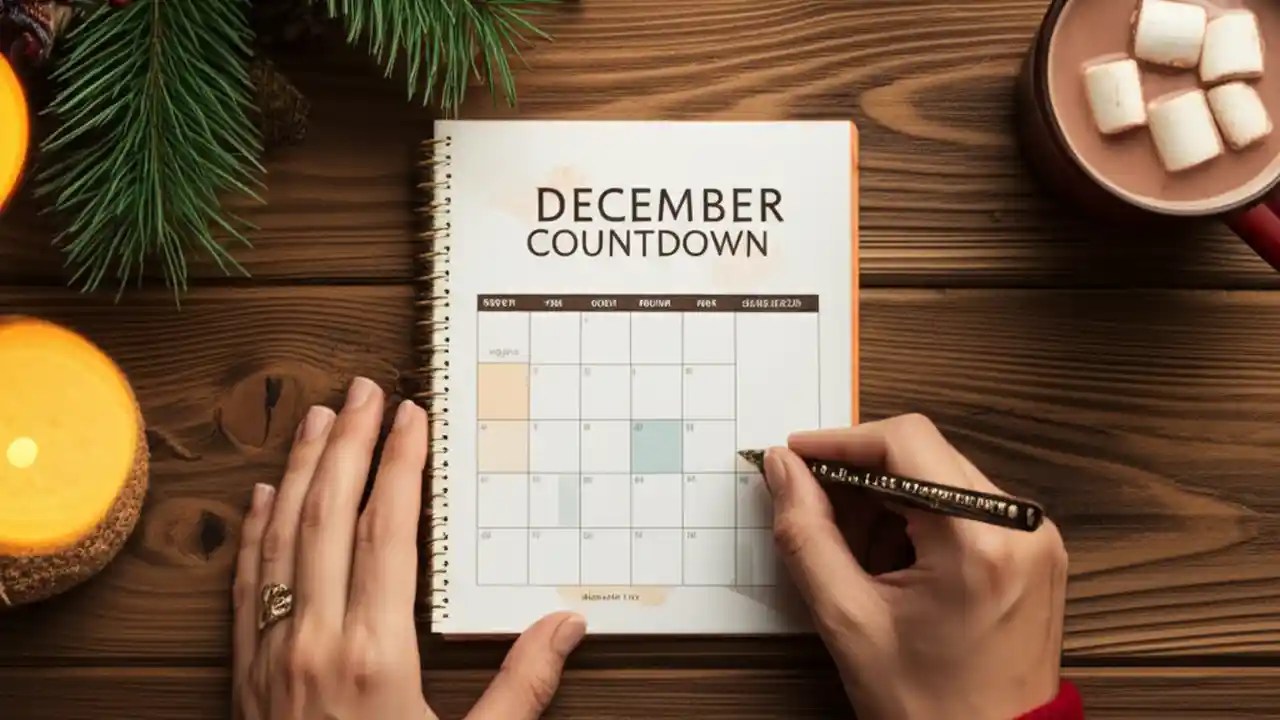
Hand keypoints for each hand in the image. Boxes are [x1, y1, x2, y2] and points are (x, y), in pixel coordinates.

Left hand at [232, 377, 586, 719]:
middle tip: (361, 391)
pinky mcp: (243, 676)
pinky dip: (251, 532)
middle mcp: (312, 640)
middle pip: (327, 515)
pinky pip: (243, 585)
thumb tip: (567, 627)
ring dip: (296, 471)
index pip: (388, 530)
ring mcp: (269, 655)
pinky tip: (260, 498)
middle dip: (345, 443)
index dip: (399, 464)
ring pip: (278, 538)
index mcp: (374, 654)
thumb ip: (522, 690)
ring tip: (313, 420)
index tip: (411, 417)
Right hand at [763, 414, 1068, 719]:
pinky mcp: (1034, 549)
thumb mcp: (849, 622)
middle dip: (859, 475)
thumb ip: (807, 535)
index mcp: (980, 539)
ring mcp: (1034, 536)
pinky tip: (893, 564)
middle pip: (923, 454)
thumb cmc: (930, 708)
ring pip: (941, 476)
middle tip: (814, 510)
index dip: (840, 441)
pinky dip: (919, 518)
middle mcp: (1020, 525)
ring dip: (888, 499)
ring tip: (859, 557)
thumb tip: (783, 470)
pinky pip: (966, 504)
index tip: (796, 456)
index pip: (905, 441)